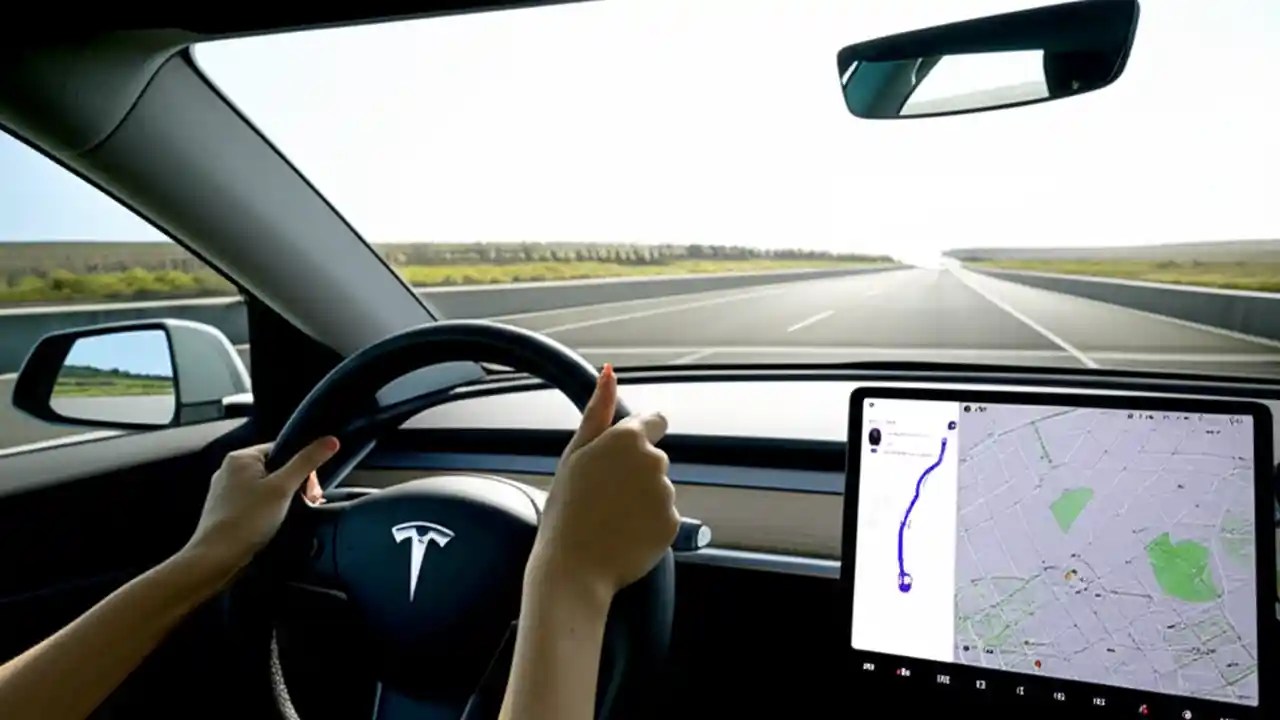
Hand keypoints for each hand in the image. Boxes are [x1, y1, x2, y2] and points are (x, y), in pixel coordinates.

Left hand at [183, 437, 339, 572]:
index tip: (311, 488)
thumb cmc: (247, 519)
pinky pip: (255, 503)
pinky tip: (275, 524)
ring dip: (284, 500)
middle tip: (306, 502)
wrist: (216, 558)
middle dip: (295, 486)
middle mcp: (230, 470)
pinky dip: (268, 511)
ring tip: (293, 515)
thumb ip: (306, 462)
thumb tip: (330, 440)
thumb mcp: (283, 488)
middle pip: (275, 469)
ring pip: (266, 488)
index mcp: (240, 457)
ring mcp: (226, 492)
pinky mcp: (226, 511)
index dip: (301, 466)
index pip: (281, 450)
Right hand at [529, 365, 678, 603]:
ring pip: (658, 489)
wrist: (573, 568)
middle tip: (603, 494)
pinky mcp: (674, 525)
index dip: (637, 437)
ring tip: (609, 517)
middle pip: (654, 459)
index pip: (655, 421)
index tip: (618, 458)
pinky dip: (648, 524)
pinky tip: (623, 533)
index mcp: (629, 439)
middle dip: (635, 471)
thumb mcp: (575, 454)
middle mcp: (655, 462)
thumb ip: (598, 411)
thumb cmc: (566, 510)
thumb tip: (609, 373)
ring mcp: (667, 495)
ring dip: (641, 499)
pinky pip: (664, 517)